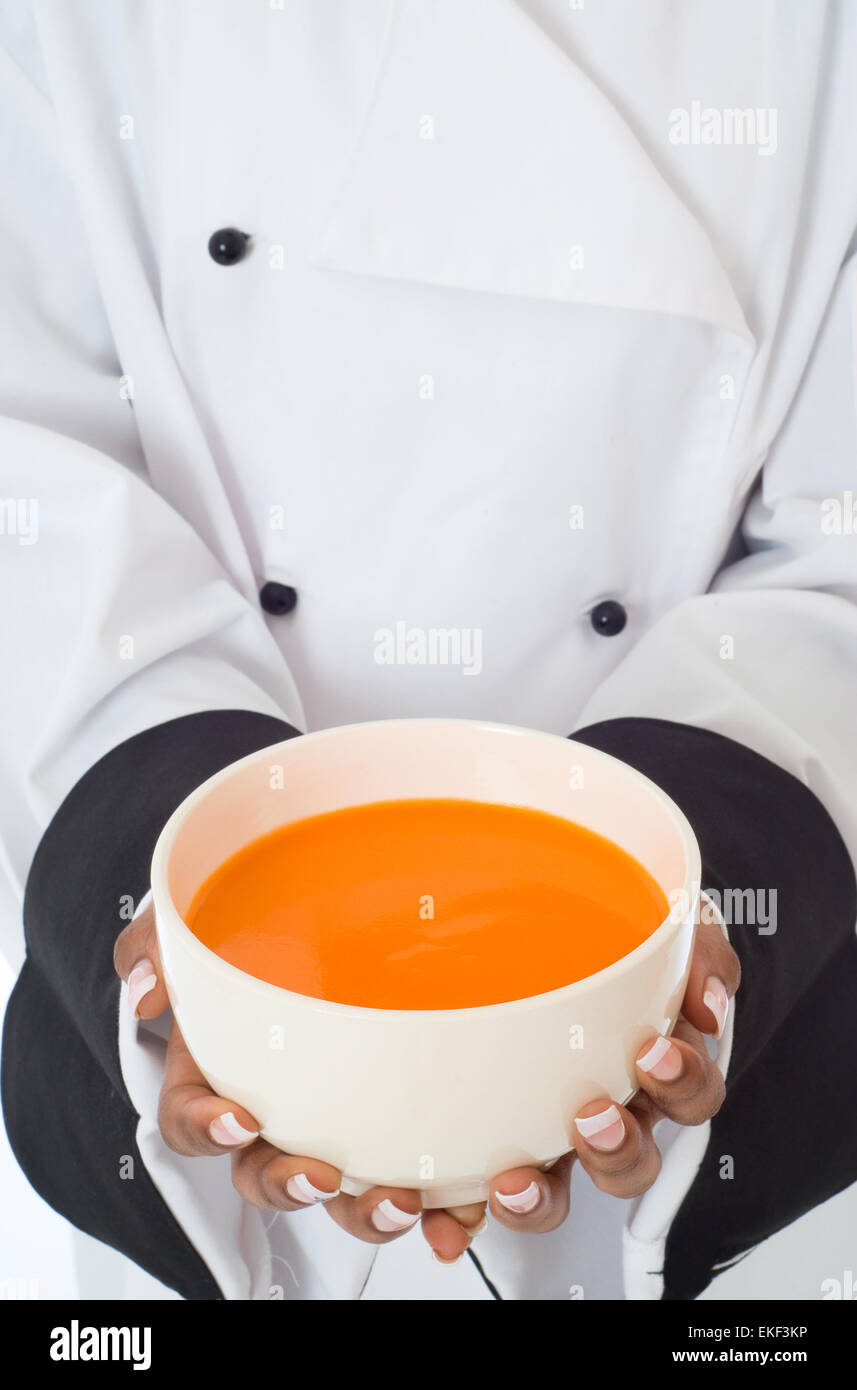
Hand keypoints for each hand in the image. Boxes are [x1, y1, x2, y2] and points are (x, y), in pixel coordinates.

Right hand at [114, 902, 738, 1263]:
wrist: (442, 865)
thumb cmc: (330, 912)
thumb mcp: (242, 912)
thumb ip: (182, 941)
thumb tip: (145, 984)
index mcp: (319, 1095)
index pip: (267, 1156)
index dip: (263, 1168)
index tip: (268, 1135)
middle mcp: (406, 1119)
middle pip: (388, 1201)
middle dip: (393, 1213)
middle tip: (404, 1191)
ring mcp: (493, 1104)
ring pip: (513, 1187)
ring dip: (532, 1186)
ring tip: (559, 1135)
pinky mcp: (577, 1066)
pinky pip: (625, 1113)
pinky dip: (650, 1094)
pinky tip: (657, 1048)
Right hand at [114, 903, 483, 1258]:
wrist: (329, 920)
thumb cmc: (254, 937)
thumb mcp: (198, 925)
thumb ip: (158, 945)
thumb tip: (149, 989)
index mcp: (219, 1075)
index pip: (191, 1121)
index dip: (207, 1129)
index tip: (241, 1118)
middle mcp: (277, 1114)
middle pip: (267, 1176)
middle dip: (291, 1189)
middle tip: (322, 1176)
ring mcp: (339, 1125)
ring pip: (342, 1195)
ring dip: (369, 1213)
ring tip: (402, 1204)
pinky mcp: (399, 1126)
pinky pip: (416, 1176)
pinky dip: (443, 1201)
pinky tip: (466, 1202)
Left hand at [480, 909, 739, 1243]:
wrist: (517, 918)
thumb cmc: (599, 935)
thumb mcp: (658, 920)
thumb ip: (694, 951)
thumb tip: (708, 1004)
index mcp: (648, 1064)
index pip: (688, 1093)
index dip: (681, 1084)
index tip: (654, 1053)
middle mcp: (602, 1109)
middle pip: (630, 1162)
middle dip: (617, 1152)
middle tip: (592, 1118)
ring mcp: (542, 1132)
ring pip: (556, 1194)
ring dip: (541, 1199)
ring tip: (514, 1180)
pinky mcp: (483, 1144)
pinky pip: (472, 1193)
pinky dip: (453, 1213)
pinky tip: (428, 1208)